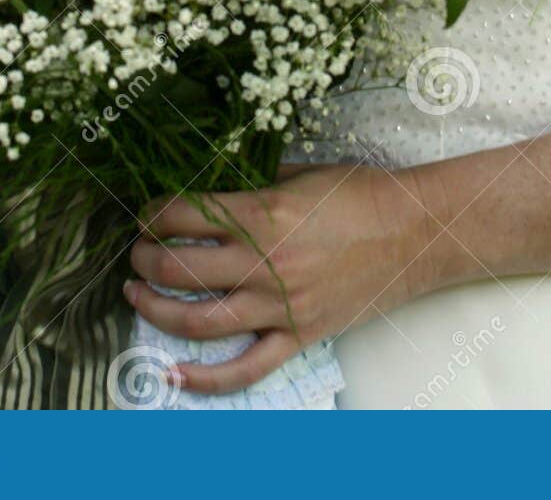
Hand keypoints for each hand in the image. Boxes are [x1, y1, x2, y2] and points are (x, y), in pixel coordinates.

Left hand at [124, 162, 433, 395]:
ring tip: (137, 295)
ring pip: (199, 320)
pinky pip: (244, 367)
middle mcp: (264, 263)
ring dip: (156, 309)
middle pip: (181, 267)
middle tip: (136, 252)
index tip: (145, 214)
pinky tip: (172, 373)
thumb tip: (211, 189)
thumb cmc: (360, 192)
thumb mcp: (300, 172)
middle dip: (146, 258)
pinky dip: (204, 378)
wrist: (413, 231)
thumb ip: (253, 184)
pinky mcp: (298, 335)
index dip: (154, 214)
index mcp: (263, 213)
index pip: (186, 215)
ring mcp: (280, 305)